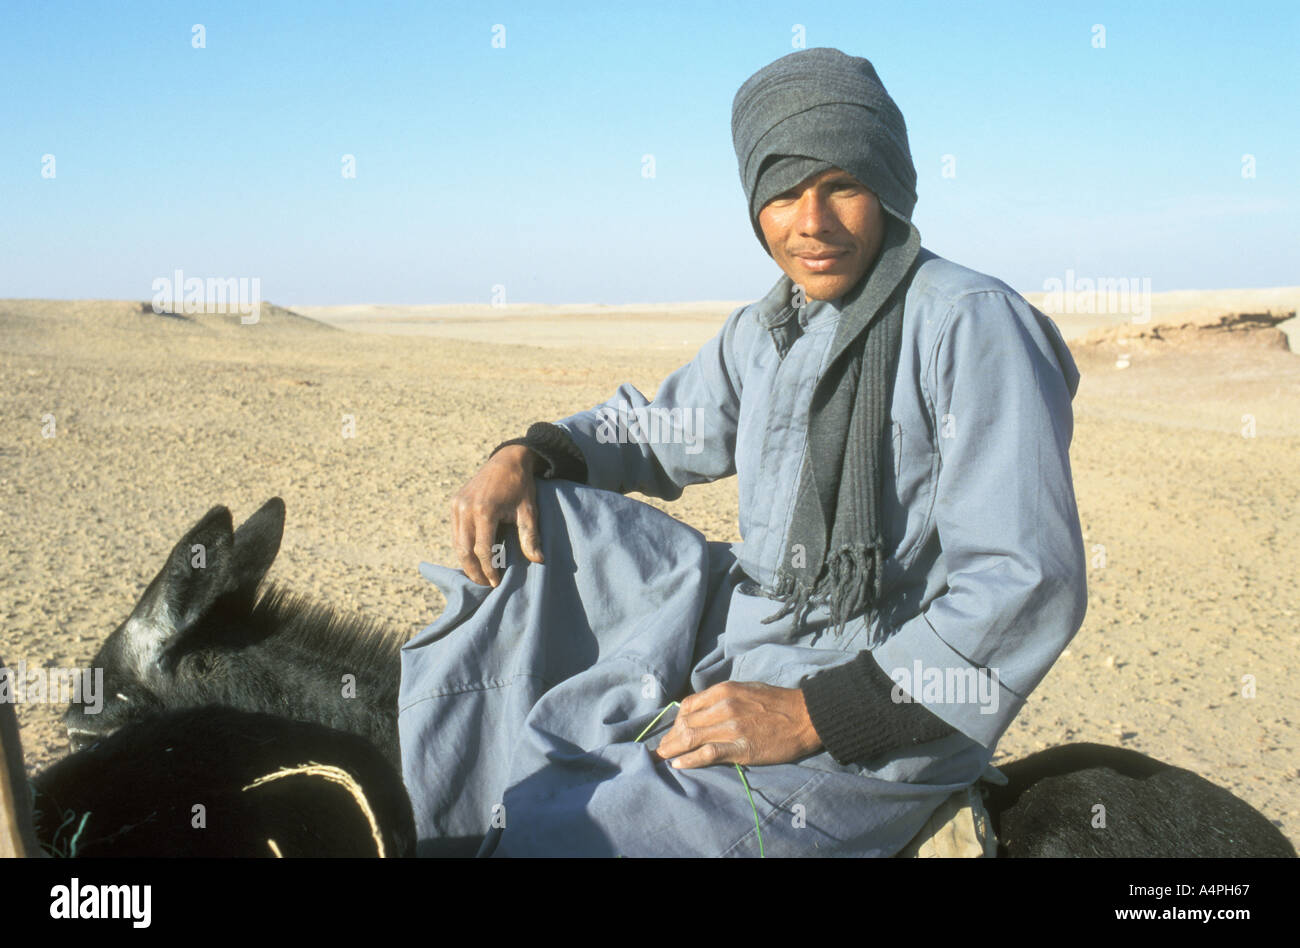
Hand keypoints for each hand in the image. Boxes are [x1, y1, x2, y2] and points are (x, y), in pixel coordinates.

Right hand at [450, 444, 544, 586]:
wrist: (507, 459)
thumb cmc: (521, 486)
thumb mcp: (528, 510)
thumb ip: (530, 536)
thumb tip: (538, 561)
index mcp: (484, 510)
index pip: (482, 550)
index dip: (489, 569)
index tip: (496, 582)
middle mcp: (466, 508)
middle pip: (464, 550)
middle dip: (474, 570)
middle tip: (485, 584)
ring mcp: (457, 504)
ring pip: (456, 542)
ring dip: (466, 561)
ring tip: (479, 574)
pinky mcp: (454, 502)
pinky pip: (455, 531)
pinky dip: (462, 547)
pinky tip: (473, 557)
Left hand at [651, 681, 822, 768]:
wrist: (805, 717)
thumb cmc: (777, 703)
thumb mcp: (746, 689)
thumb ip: (723, 698)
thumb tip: (702, 710)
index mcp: (725, 690)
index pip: (688, 706)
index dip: (675, 721)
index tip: (673, 732)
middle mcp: (724, 706)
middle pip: (685, 723)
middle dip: (670, 738)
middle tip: (662, 750)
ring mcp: (731, 727)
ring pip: (691, 738)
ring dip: (673, 750)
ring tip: (663, 758)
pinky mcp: (741, 748)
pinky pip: (707, 754)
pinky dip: (689, 760)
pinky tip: (679, 765)